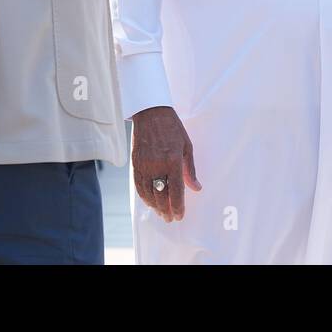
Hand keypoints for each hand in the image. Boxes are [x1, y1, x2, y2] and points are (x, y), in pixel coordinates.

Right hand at [131, 106, 200, 221]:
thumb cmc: (173, 128)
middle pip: (161, 196)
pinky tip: (150, 202)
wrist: (151, 113)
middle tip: (171, 219)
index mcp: (173, 160)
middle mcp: (157, 165)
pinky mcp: (135, 163)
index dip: (178, 206)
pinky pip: (138, 185)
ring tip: (162, 213)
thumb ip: (190, 170)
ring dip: (155, 206)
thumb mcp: (187, 146)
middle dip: (167, 210)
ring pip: (148, 193)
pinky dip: (144, 196)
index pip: (176, 190)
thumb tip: (196, 188)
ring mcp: (144, 165)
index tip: (180, 215)